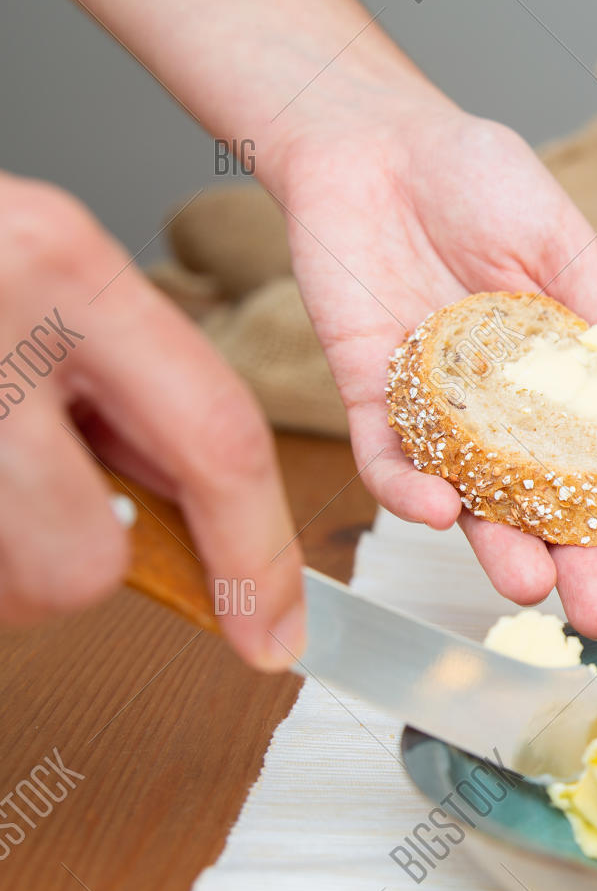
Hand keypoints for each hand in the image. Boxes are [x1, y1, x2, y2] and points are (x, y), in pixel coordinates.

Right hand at [0, 171, 303, 669]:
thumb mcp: (44, 276)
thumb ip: (127, 381)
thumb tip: (198, 512)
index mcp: (58, 263)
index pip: (219, 441)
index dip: (257, 556)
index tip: (275, 628)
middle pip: (86, 560)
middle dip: (71, 570)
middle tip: (37, 515)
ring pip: (12, 580)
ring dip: (2, 560)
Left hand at [268, 104, 596, 638]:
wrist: (376, 137)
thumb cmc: (480, 178)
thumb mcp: (568, 249)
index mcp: (567, 379)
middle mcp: (508, 411)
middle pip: (546, 505)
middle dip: (578, 564)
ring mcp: (441, 411)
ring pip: (471, 500)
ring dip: (500, 548)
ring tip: (533, 588)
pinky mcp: (372, 395)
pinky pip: (387, 457)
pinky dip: (406, 488)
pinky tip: (438, 508)